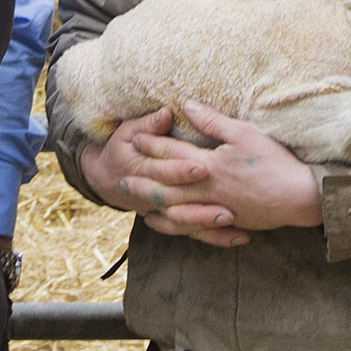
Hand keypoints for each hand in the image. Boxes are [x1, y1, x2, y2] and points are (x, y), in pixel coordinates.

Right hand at [82, 104, 248, 244]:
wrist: (109, 178)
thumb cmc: (121, 149)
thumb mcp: (128, 131)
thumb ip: (149, 123)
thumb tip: (166, 112)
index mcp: (141, 169)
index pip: (163, 171)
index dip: (182, 170)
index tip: (204, 167)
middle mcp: (152, 195)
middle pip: (178, 204)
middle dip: (201, 208)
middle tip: (227, 209)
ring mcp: (164, 211)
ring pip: (186, 224)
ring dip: (208, 224)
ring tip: (232, 220)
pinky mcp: (176, 221)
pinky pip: (195, 233)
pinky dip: (217, 237)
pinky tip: (240, 236)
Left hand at [136, 102, 323, 237]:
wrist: (298, 196)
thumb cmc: (273, 161)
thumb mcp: (244, 133)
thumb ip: (213, 121)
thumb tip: (187, 105)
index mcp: (209, 164)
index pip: (173, 154)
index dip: (152, 145)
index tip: (133, 139)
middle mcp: (206, 189)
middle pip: (166, 185)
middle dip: (143, 179)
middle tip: (121, 179)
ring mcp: (214, 208)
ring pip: (175, 209)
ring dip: (153, 204)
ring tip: (135, 202)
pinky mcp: (224, 221)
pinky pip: (191, 227)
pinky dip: (173, 225)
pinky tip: (163, 222)